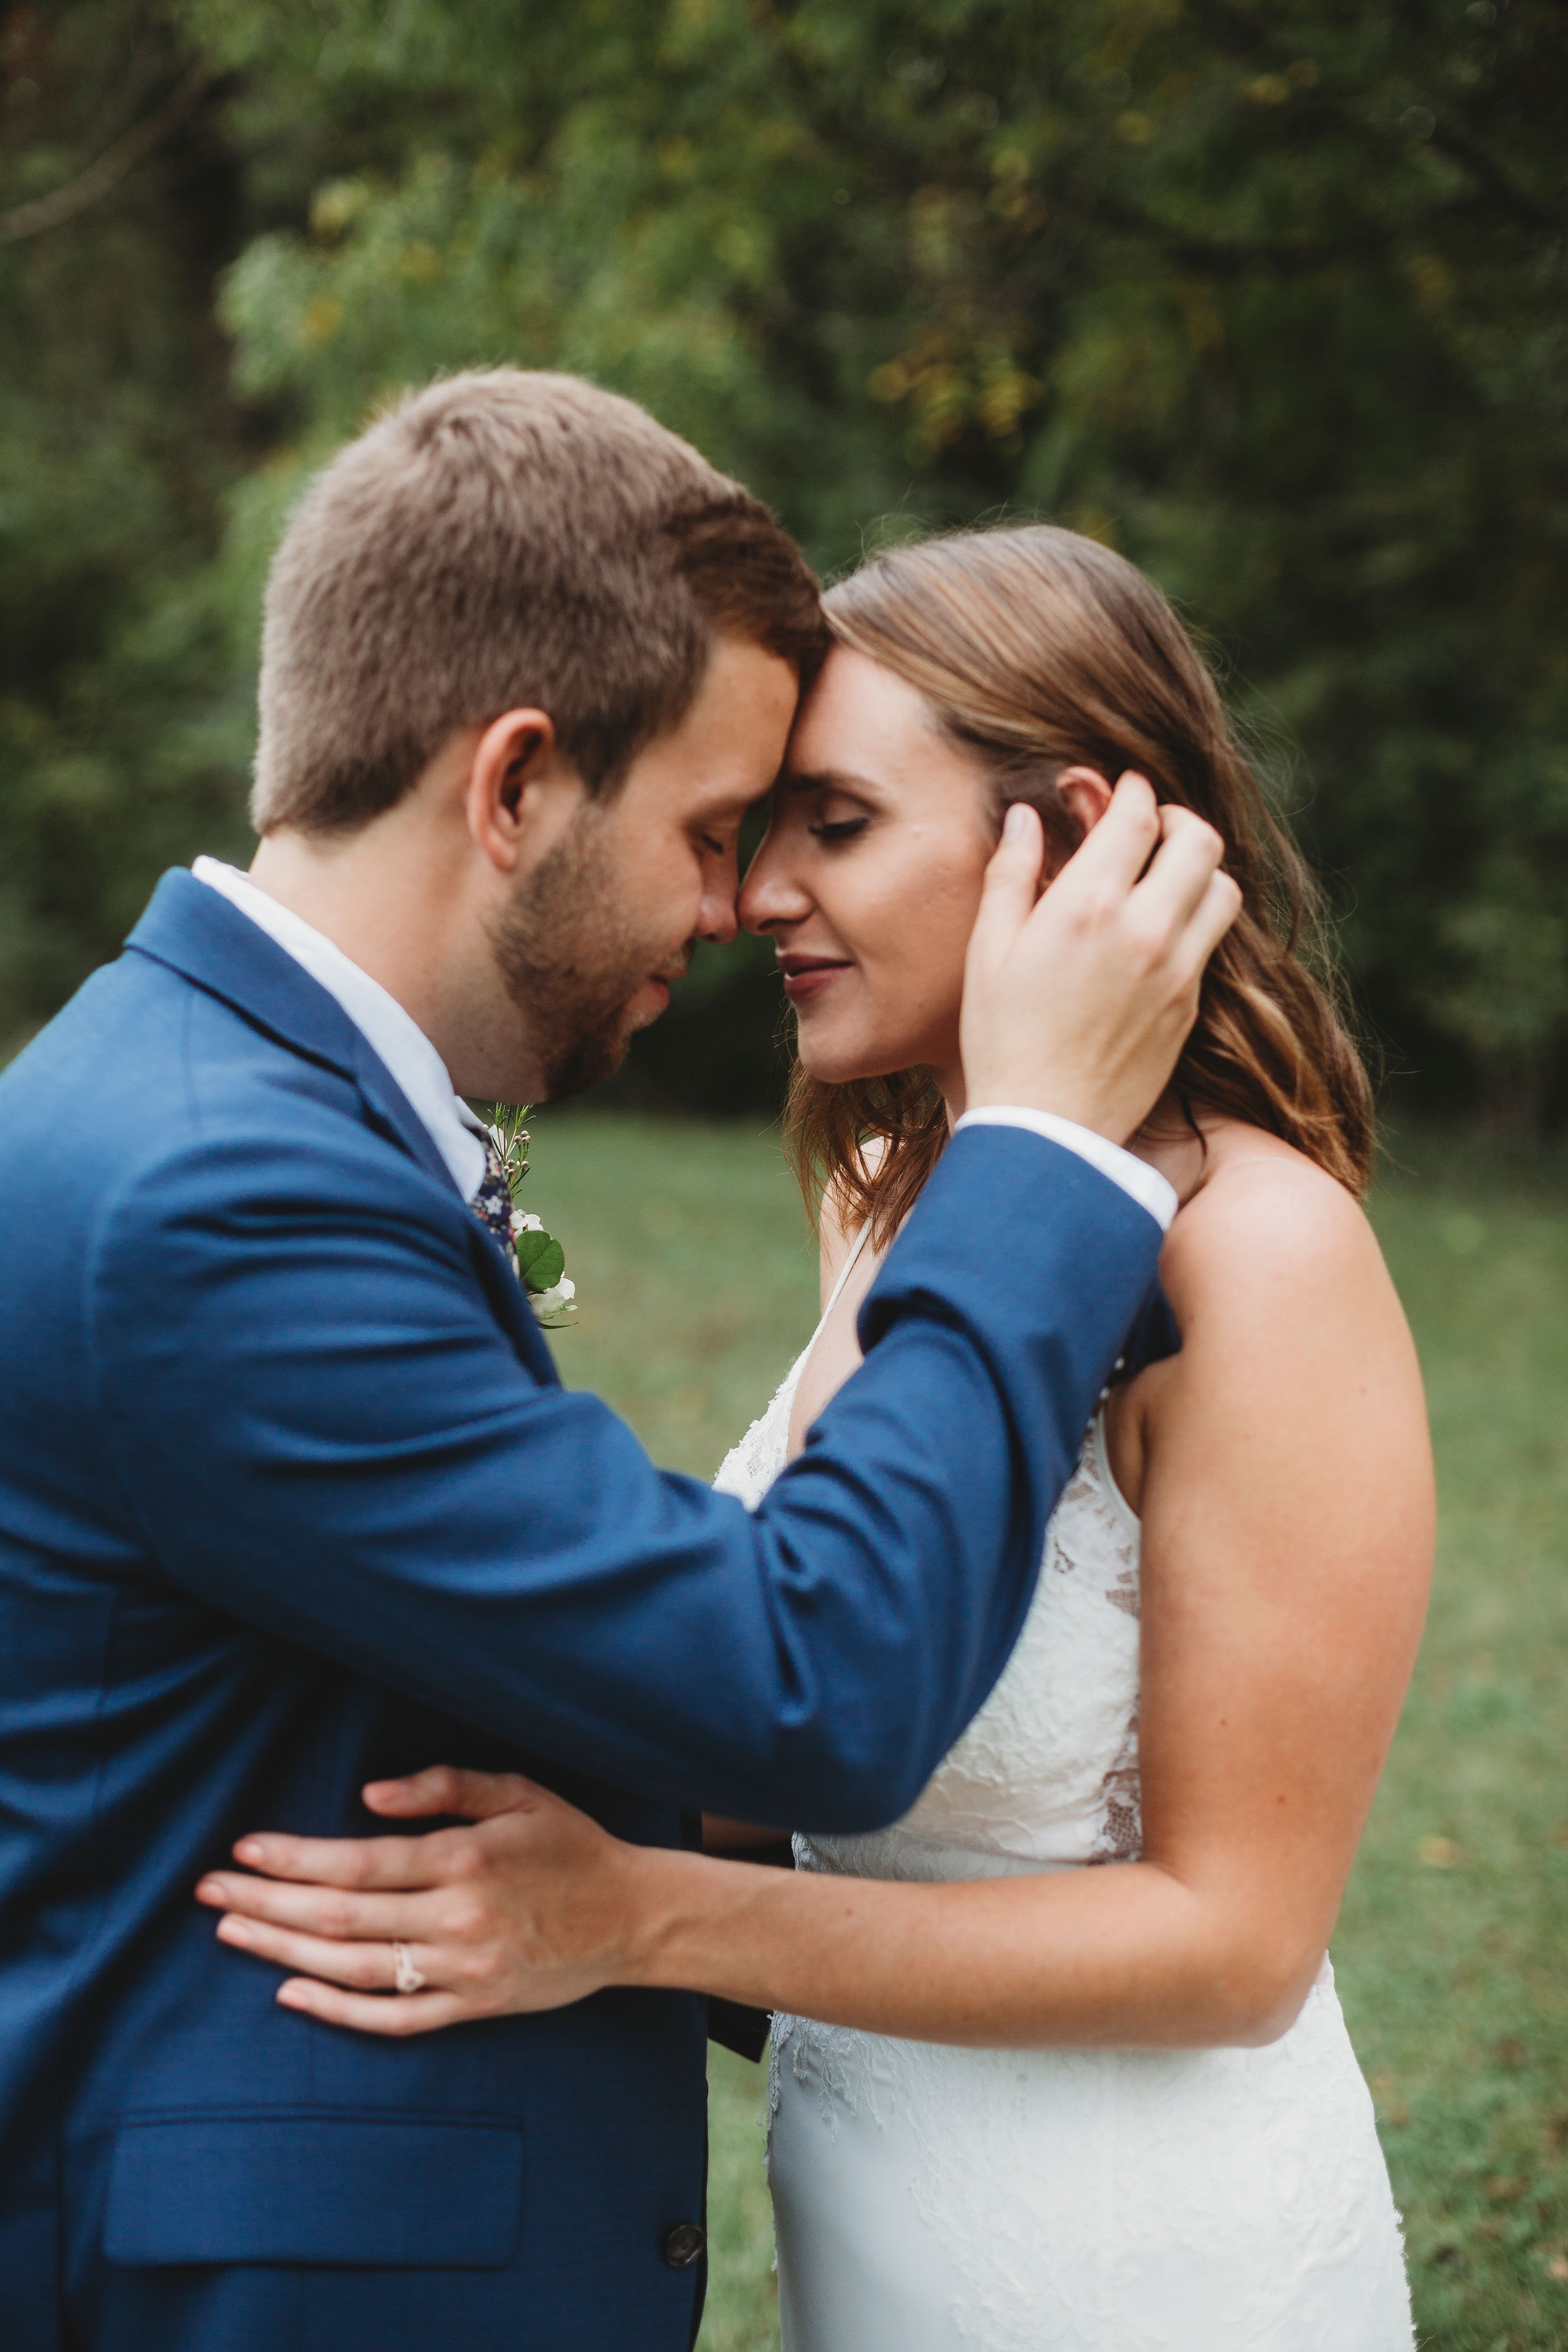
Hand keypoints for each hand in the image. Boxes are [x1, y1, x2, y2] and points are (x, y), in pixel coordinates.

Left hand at [194, 1766, 645, 2037]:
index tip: (244, 1848)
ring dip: (283, 1951)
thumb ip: (446, 1786)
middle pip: (342, 1918)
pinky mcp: (472, 2007)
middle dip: (268, 1901)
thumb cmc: (570, 1845)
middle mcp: (458, 1919)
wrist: (631, 1917)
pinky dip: (337, 2010)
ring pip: (356, 1970)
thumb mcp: (519, 1792)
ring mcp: (463, 1970)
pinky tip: (291, 1993)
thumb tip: (370, 1798)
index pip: (359, 1863)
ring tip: (232, 1931)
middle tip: (210, 1891)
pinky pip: (393, 2020)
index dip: (295, 1857)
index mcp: (466, 1859)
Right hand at [961, 777, 1240, 1142]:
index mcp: (1088, 905)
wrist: (1047, 1127)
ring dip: (1199, 870)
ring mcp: (1177, 969)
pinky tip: (1161, 931)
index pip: (1138, 815)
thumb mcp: (989, 949)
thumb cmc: (1002, 1038)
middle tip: (1151, 829)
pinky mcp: (1191, 1005)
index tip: (1121, 789)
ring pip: (1224, 887)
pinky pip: (1215, 939)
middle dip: (1176, 821)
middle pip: (1199, 840)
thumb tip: (1028, 817)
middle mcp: (1145, 929)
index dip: (1131, 790)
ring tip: (1165, 879)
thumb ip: (1012, 873)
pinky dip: (1198, 918)